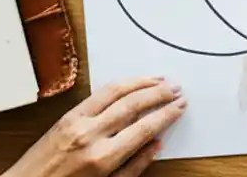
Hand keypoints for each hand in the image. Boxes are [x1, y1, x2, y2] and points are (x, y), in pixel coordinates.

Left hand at [4, 77, 185, 176]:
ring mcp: (76, 122)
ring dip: (140, 82)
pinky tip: (131, 83)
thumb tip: (156, 144)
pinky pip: (97, 94)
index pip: (144, 128)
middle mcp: (90, 135)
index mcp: (102, 158)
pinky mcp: (66, 115)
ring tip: (159, 80)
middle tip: (176, 88)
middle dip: (158, 94)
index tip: (180, 105)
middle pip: (132, 104)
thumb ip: (134, 167)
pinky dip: (118, 85)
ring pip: (115, 91)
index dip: (166, 114)